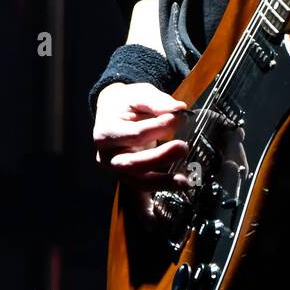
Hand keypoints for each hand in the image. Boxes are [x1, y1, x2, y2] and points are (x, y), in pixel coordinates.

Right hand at [93, 81, 189, 229]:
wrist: (114, 112)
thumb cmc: (126, 103)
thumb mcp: (139, 94)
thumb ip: (157, 101)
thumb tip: (179, 109)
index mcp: (106, 132)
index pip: (135, 135)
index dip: (158, 128)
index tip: (180, 118)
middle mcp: (107, 156)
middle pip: (132, 163)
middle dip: (159, 158)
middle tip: (183, 147)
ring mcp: (117, 170)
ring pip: (137, 181)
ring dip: (161, 182)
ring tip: (183, 180)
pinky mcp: (128, 177)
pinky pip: (142, 189)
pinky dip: (156, 193)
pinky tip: (171, 195)